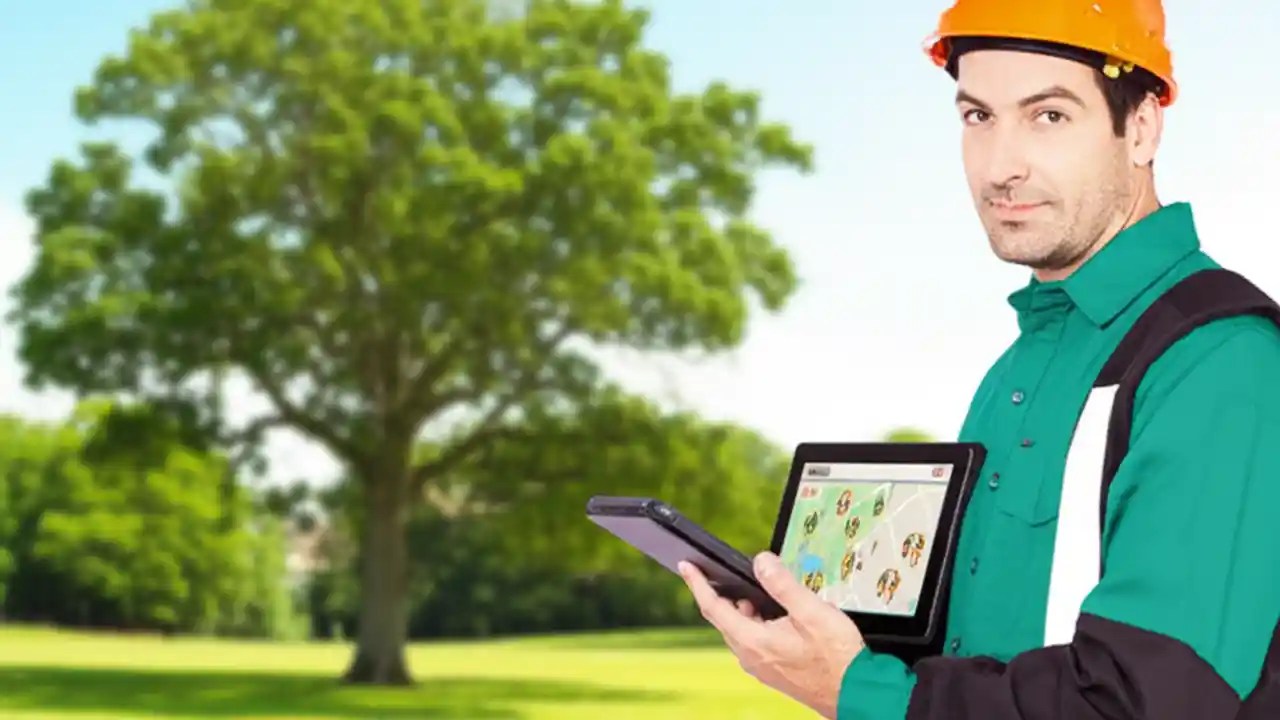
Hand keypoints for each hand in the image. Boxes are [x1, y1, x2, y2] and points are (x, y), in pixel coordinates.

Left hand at [679, 552, 865, 718]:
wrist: (856, 692)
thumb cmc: (838, 657)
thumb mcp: (812, 611)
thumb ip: (782, 585)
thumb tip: (760, 562)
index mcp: (754, 642)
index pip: (714, 608)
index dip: (698, 584)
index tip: (686, 566)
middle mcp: (751, 657)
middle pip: (724, 619)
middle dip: (721, 594)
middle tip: (723, 572)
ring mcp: (761, 667)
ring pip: (739, 631)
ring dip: (742, 609)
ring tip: (756, 592)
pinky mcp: (773, 670)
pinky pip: (752, 641)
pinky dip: (754, 623)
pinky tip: (773, 616)